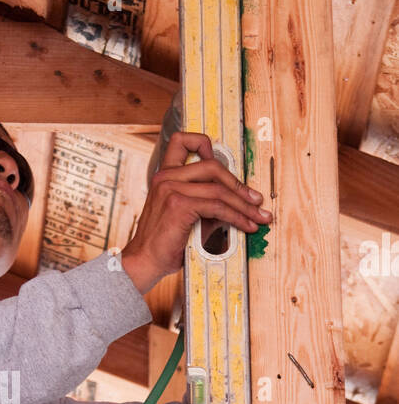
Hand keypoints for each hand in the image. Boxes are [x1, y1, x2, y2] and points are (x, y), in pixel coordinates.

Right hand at [120, 132, 271, 292]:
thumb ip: (200, 201)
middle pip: (212, 166)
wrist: (144, 262)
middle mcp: (165, 177)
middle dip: (239, 185)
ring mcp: (171, 189)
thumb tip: (233, 201)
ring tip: (258, 217)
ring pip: (219, 189)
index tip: (225, 164)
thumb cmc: (162, 243)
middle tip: (256, 200)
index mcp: (164, 175)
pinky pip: (217, 206)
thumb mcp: (180, 214)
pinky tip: (246, 225)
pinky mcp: (179, 205)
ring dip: (244, 205)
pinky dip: (237, 217)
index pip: (182, 141)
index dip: (205, 144)